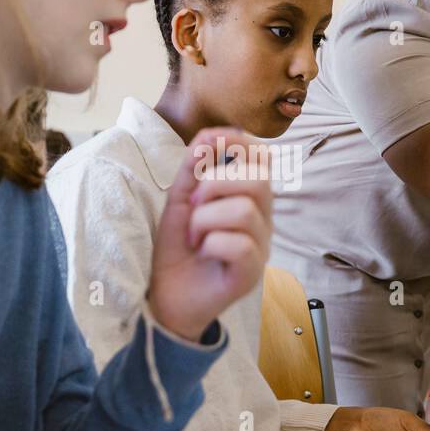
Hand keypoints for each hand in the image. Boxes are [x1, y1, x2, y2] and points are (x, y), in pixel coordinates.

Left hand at [148, 128, 272, 341]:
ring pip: (245, 210)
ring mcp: (260, 247)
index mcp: (248, 198)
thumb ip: (193, 167)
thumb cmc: (177, 249)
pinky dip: (211, 243)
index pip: (264, 158)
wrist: (165, 296)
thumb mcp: (180, 200)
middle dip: (215, 184)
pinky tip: (203, 252)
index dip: (240, 144)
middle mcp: (262, 220)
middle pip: (259, 180)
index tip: (208, 151)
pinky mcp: (252, 273)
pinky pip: (240, 244)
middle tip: (192, 207)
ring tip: (194, 236)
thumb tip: (210, 134)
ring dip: (206, 219)